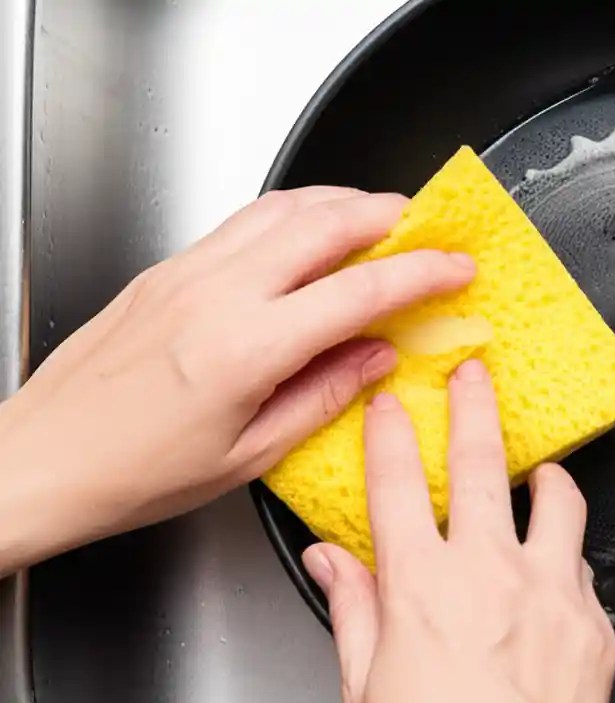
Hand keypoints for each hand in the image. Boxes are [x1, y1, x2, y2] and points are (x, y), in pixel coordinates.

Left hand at [0, 187, 474, 572]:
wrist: (40, 459)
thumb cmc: (133, 473)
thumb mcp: (249, 455)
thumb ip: (324, 394)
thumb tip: (378, 356)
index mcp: (246, 348)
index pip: (359, 289)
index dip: (421, 272)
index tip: (458, 266)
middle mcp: (216, 294)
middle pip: (324, 222)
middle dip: (389, 214)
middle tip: (429, 226)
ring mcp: (186, 272)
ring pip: (281, 206)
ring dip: (341, 201)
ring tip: (380, 217)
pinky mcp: (165, 269)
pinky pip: (244, 221)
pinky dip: (294, 212)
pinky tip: (311, 231)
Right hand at [302, 360, 614, 702]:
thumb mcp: (366, 687)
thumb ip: (352, 611)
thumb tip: (330, 563)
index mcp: (422, 587)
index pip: (397, 484)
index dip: (391, 434)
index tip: (392, 405)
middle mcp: (491, 575)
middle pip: (483, 463)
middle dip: (476, 407)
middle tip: (475, 376)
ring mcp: (552, 593)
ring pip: (559, 502)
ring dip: (547, 477)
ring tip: (541, 471)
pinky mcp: (594, 622)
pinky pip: (585, 568)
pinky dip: (568, 560)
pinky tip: (555, 573)